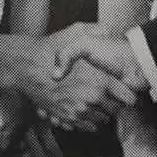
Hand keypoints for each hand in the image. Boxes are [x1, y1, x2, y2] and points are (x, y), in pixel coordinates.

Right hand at [11, 25, 140, 130]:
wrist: (27, 67)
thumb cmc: (52, 50)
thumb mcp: (78, 33)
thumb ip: (97, 30)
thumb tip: (109, 29)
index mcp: (100, 79)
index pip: (128, 98)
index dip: (129, 94)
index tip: (128, 90)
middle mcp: (92, 97)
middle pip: (117, 111)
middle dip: (117, 105)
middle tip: (114, 97)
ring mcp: (80, 109)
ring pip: (102, 121)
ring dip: (103, 114)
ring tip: (101, 104)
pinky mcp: (67, 118)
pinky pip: (86, 127)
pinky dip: (89, 122)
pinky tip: (87, 110)